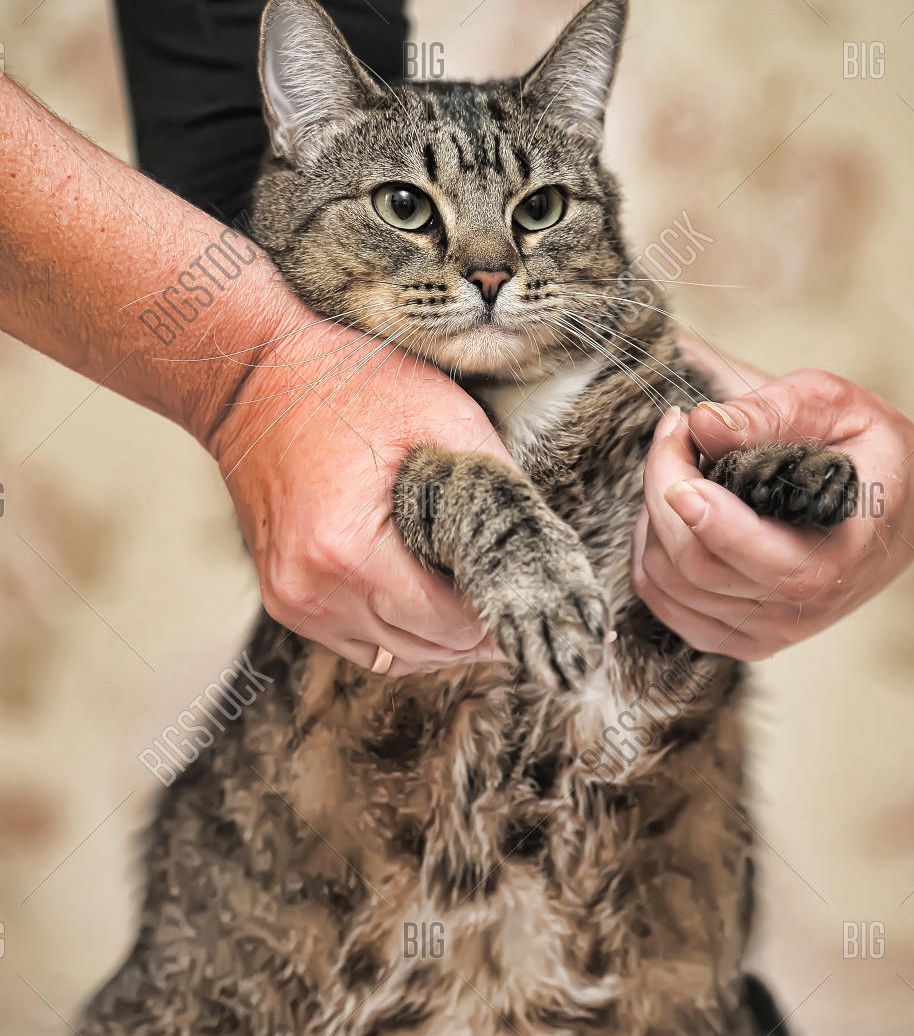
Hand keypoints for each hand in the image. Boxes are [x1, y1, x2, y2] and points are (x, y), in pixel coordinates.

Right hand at [212, 313, 512, 674]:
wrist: (250, 377)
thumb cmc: (346, 384)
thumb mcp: (442, 416)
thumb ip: (496, 482)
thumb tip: (541, 542)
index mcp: (349, 551)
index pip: (448, 625)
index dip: (495, 616)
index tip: (524, 597)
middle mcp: (313, 589)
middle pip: (423, 650)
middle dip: (472, 634)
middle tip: (509, 606)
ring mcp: (292, 600)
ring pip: (390, 658)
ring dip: (436, 641)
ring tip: (473, 609)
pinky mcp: (283, 599)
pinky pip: (358, 644)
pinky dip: (396, 634)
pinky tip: (426, 607)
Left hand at [632, 340, 913, 660]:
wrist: (894, 513)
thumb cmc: (865, 452)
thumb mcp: (838, 407)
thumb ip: (774, 413)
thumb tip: (704, 424)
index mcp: (847, 551)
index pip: (770, 560)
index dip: (712, 516)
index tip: (682, 443)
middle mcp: (808, 606)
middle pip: (697, 565)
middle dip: (663, 487)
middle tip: (674, 432)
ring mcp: (771, 630)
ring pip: (670, 585)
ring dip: (653, 518)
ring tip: (677, 465)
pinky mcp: (740, 637)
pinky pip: (665, 605)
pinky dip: (650, 554)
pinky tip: (669, 514)